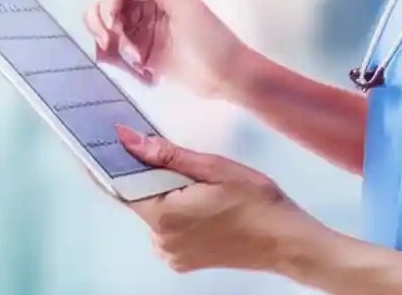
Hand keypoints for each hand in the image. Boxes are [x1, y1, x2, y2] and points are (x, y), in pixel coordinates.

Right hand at [84, 0, 254, 99]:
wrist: (226, 75)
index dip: (107, 5)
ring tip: (138, 64)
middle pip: (104, 11)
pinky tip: (140, 73)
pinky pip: (115, 56)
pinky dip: (118, 63)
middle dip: (104, 29)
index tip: (113, 27)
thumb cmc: (210, 39)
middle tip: (118, 49)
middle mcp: (144, 11)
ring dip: (113, 49)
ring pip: (106, 34)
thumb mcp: (185, 5)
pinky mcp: (141, 57)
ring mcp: (141, 35)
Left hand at [113, 124, 322, 274]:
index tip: (116, 145)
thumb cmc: (256, 201)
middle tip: (189, 167)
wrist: (286, 241)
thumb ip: (169, 155)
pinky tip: (207, 207)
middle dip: (156, 178)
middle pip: (142, 199)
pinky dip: (179, 214)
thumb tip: (130, 140)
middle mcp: (161, 240)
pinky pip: (169, 230)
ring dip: (170, 196)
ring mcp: (172, 254)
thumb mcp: (215, 168)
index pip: (123, 186)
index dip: (118, 163)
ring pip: (157, 213)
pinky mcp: (184, 261)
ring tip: (206, 189)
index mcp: (164, 215)